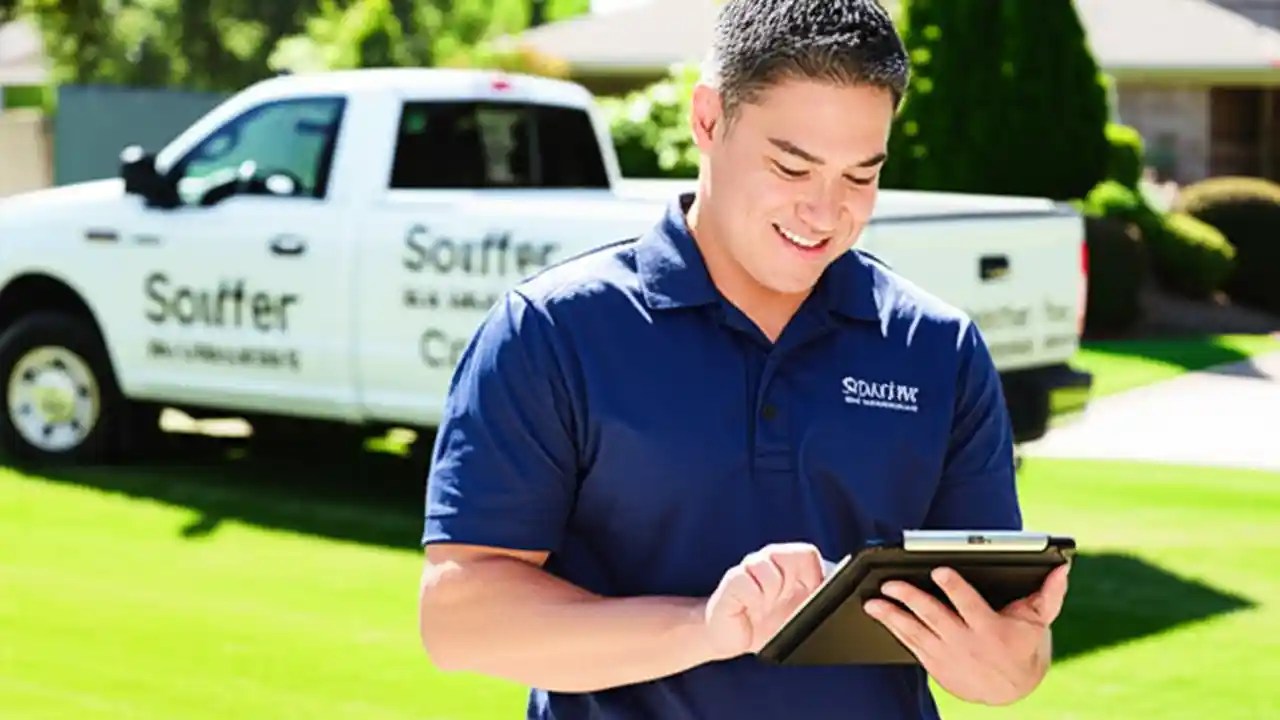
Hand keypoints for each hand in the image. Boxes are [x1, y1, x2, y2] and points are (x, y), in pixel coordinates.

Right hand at [700, 543, 825, 660]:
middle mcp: (769, 562)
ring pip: (765, 566)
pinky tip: (751, 609)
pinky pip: (745, 581)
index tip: (811, 596)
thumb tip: (847, 604)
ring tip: (765, 608)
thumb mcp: (799, 619)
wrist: (731, 639)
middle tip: (783, 602)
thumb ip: (819, 604)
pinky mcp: (732, 582)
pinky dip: (753, 598)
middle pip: (790, 554)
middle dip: (792, 583)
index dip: (814, 575)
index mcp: (789, 568)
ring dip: (771, 592)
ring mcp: (749, 570)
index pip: (807, 554)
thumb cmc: (766, 628)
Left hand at [864, 562, 1070, 705]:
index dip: (954, 587)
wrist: (1011, 691)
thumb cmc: (1022, 644)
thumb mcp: (1038, 620)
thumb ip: (1050, 593)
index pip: (968, 604)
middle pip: (934, 617)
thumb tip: (1063, 567)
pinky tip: (878, 614)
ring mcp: (947, 655)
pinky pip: (910, 645)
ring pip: (914, 632)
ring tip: (873, 601)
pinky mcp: (934, 665)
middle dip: (911, 598)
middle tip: (891, 582)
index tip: (938, 569)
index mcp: (990, 628)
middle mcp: (965, 642)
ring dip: (892, 616)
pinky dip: (893, 630)